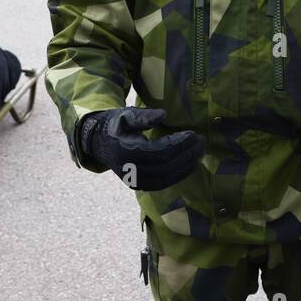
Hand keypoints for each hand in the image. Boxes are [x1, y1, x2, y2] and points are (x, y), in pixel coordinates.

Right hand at [81, 108, 202, 190]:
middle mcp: (130, 169)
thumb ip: (143, 116)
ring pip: (166, 178)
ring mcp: (134, 180)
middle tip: (201, 142)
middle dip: (186, 154)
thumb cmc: (116, 126)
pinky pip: (162, 184)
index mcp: (126, 150)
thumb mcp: (125, 115)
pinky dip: (178, 175)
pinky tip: (189, 164)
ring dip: (186, 166)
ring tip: (199, 152)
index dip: (178, 144)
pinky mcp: (138, 185)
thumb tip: (163, 115)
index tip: (192, 134)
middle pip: (166, 165)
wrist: (99, 143)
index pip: (159, 151)